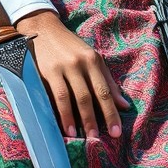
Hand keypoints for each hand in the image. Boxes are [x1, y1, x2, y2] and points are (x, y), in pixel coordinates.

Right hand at [15, 9, 129, 139]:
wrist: (43, 28)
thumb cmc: (70, 46)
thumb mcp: (91, 58)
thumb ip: (107, 81)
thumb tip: (124, 105)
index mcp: (93, 59)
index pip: (104, 90)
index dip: (110, 113)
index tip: (116, 132)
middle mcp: (79, 63)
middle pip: (88, 96)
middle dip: (94, 119)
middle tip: (97, 139)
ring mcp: (62, 66)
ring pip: (71, 97)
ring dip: (75, 119)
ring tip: (79, 136)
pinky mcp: (46, 70)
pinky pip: (54, 94)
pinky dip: (60, 112)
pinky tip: (62, 124)